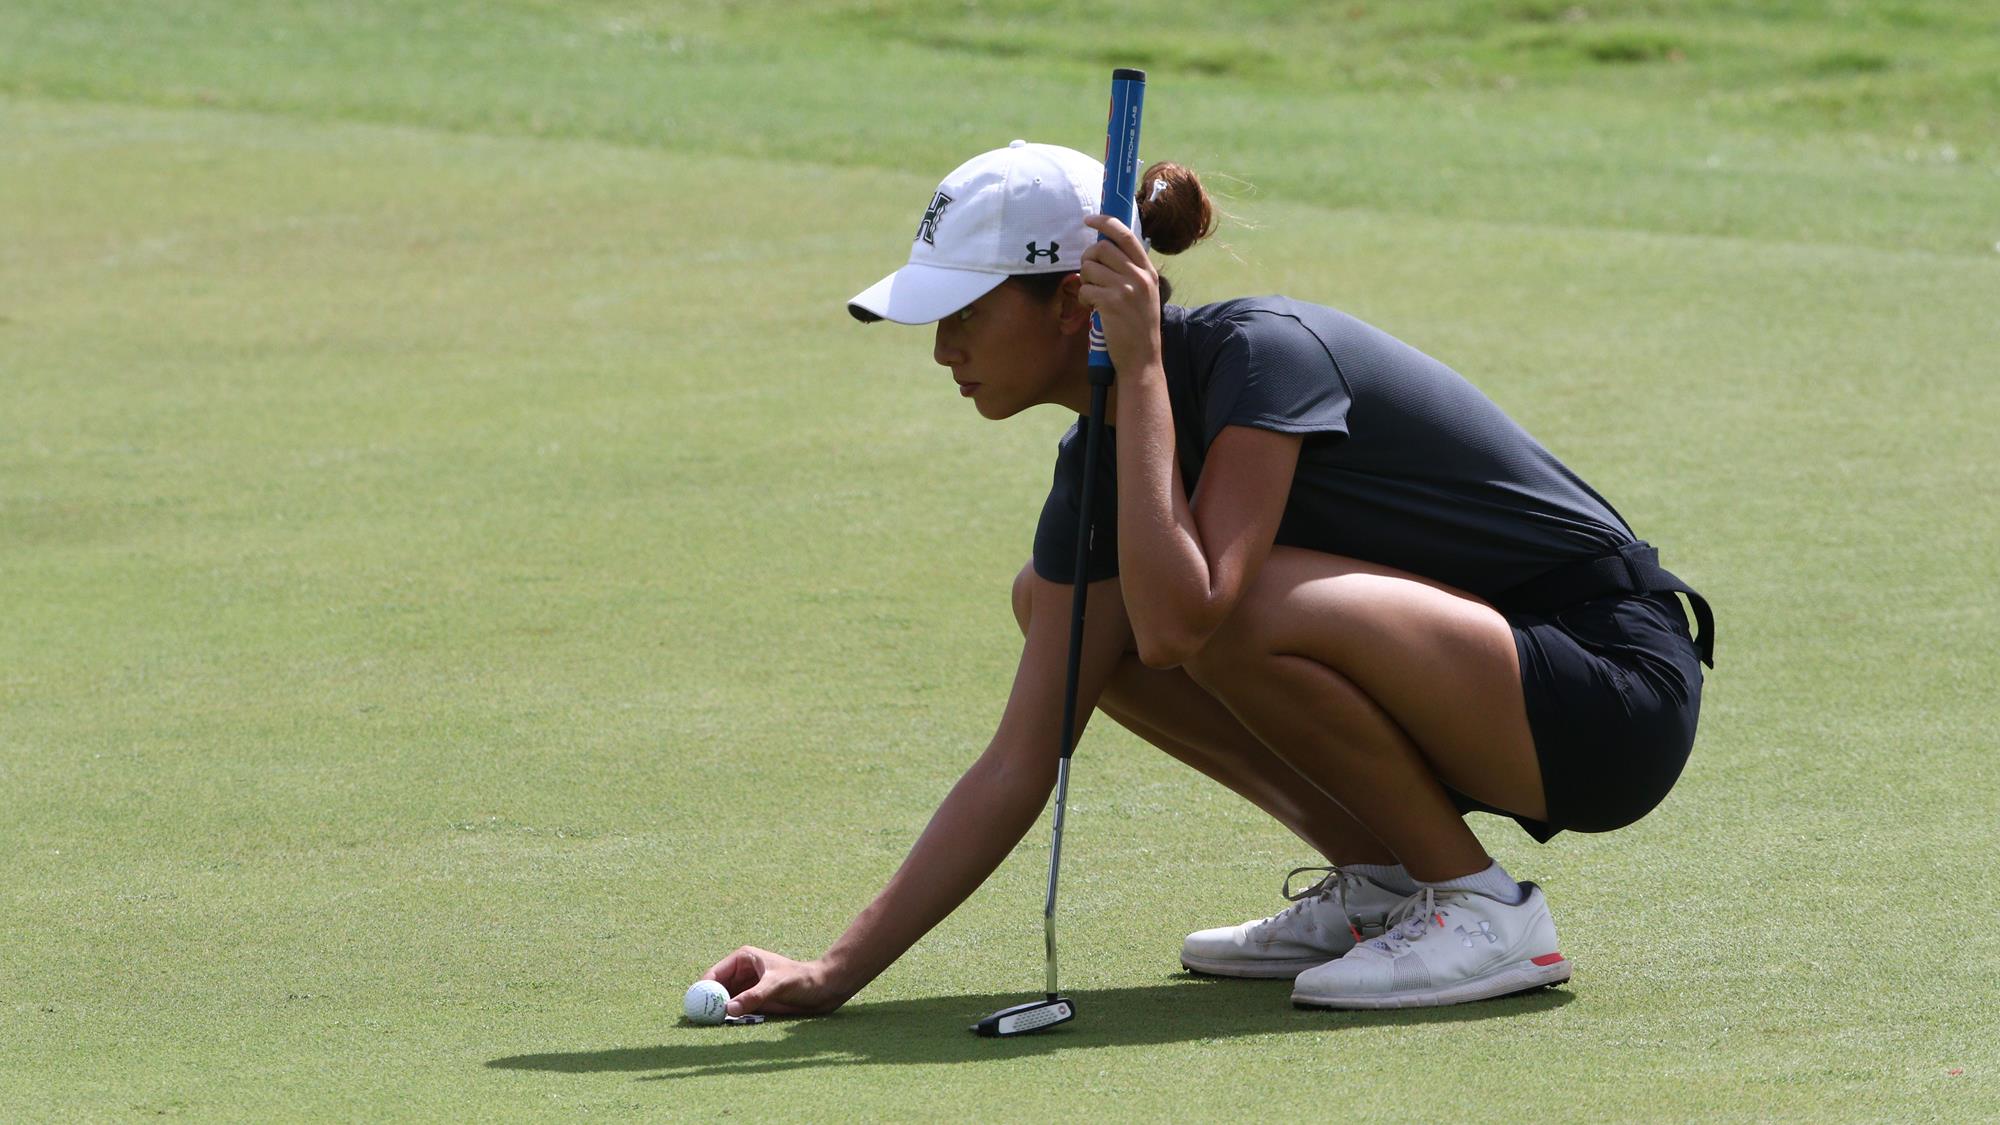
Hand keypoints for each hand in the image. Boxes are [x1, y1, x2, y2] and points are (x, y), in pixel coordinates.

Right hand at [702, 946, 852, 1016]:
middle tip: (698, 1021)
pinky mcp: (753, 1003)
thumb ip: (753, 996)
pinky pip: (735, 1013)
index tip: (696, 1006)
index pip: (714, 974)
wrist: (822, 990)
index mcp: (742, 959)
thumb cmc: (802, 980)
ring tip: (713, 1026)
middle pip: (715, 990)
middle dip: (707, 1004)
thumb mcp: (776, 985)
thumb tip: (727, 1010)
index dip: (703, 990)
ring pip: (723, 1003)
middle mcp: (741, 974)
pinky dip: (730, 1020)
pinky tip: (730, 1027)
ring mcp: (746, 989)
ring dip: (718, 1014)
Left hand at [1079, 214, 1163, 376]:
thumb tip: (1104, 248)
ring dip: (1085, 281)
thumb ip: (1131, 270)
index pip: (1125, 235)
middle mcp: (1138, 276)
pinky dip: (1084, 298)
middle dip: (1088, 259)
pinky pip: (1086, 289)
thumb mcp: (1145, 292)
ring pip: (1089, 268)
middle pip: (1101, 249)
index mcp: (1147, 270)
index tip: (1089, 219)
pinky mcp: (1110, 303)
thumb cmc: (1140, 325)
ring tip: (1095, 295)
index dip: (1105, 223)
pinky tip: (1094, 308)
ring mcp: (1125, 289)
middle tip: (1090, 274)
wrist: (1142, 357)